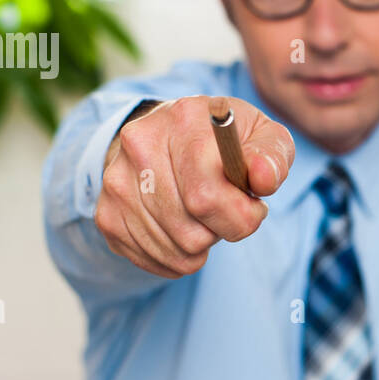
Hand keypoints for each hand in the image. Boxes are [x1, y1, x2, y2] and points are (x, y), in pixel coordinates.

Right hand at [95, 95, 294, 277]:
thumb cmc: (228, 142)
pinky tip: (186, 229)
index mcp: (183, 119)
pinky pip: (152, 260)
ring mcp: (116, 181)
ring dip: (203, 244)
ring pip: (174, 250)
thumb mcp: (263, 136)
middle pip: (190, 230)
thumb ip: (272, 157)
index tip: (254, 208)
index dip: (240, 215)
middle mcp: (139, 145)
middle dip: (223, 230)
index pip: (205, 194)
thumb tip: (262, 178)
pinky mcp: (107, 213)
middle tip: (228, 210)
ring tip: (206, 215)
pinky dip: (179, 257)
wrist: (174, 137)